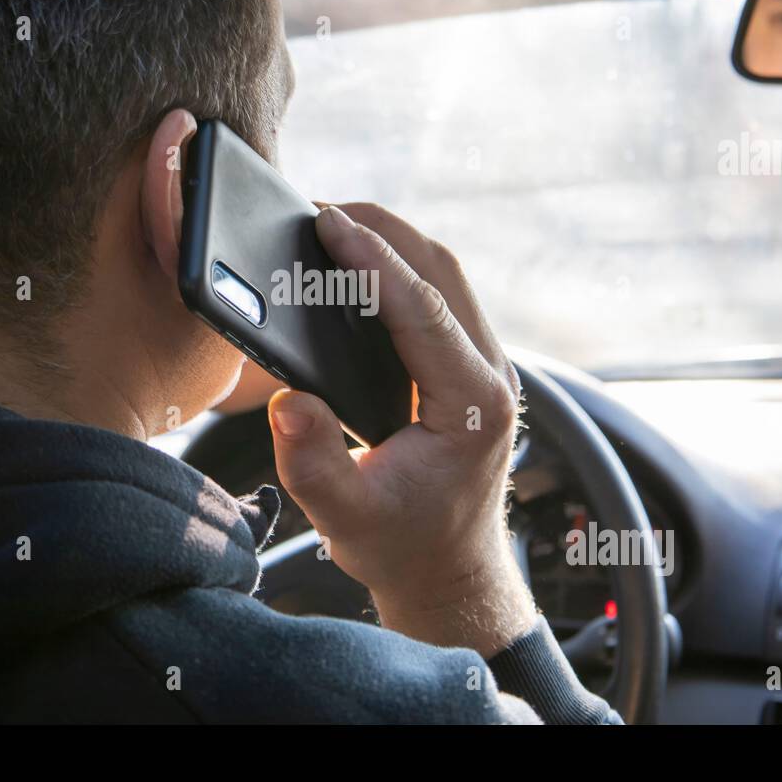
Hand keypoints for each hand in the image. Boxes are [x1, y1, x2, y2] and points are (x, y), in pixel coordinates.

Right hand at [266, 203, 535, 656]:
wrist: (448, 571)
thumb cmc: (401, 546)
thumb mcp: (346, 518)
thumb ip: (313, 464)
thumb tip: (289, 403)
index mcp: (471, 406)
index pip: (422, 309)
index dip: (371, 260)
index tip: (326, 222)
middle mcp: (492, 377)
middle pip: (443, 273)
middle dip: (383, 231)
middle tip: (319, 210)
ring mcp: (487, 368)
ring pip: (447, 277)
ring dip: (394, 242)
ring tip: (333, 225)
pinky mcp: (471, 367)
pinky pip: (442, 297)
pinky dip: (400, 268)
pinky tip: (359, 265)